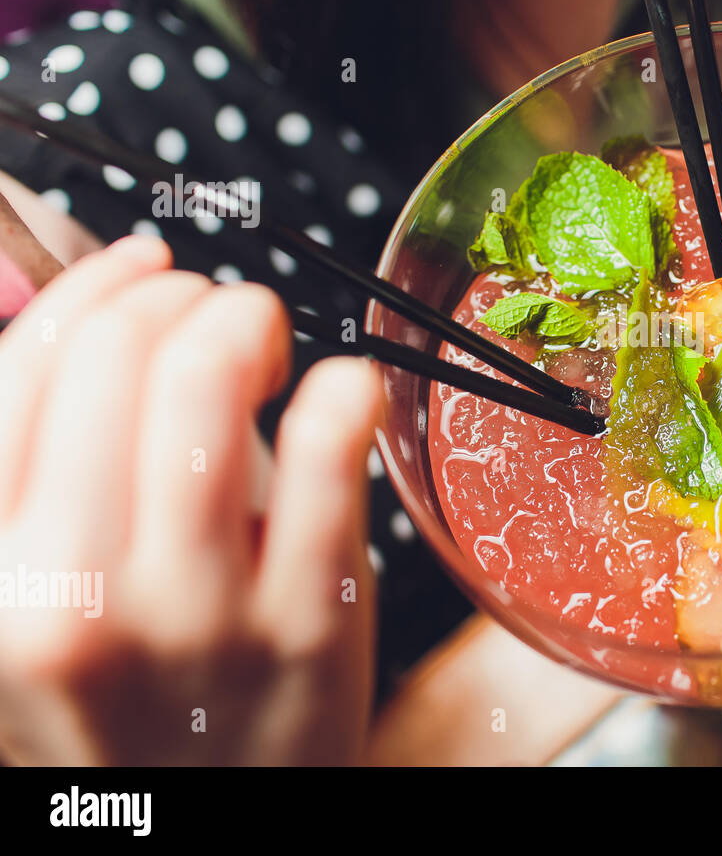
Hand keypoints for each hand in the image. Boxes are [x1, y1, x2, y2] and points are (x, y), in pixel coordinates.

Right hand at [0, 236, 380, 763]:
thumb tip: (84, 299)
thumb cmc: (128, 705)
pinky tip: (342, 391)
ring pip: (208, 375)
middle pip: (118, 353)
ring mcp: (193, 609)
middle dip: (179, 296)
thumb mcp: (38, 596)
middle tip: (216, 312)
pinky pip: (325, 447)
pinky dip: (343, 387)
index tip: (143, 268)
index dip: (93, 288)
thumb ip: (50, 462)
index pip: (25, 366)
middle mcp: (69, 592)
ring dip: (247, 317)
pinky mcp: (308, 621)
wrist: (200, 829)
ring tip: (265, 339)